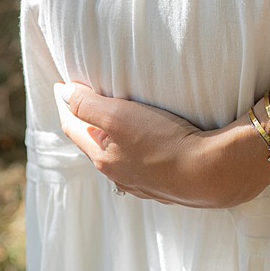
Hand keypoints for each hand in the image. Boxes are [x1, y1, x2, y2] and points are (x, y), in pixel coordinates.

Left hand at [56, 82, 269, 207]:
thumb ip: (88, 104)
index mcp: (102, 157)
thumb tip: (62, 93)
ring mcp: (141, 183)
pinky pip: (138, 165)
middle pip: (92, 143)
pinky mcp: (163, 184)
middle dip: (84, 122)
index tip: (59, 86)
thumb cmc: (163, 141)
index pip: (72, 127)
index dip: (64, 104)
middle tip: (81, 101)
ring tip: (112, 121)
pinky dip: (132, 150)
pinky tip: (143, 145)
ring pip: (116, 156)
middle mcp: (117, 175)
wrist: (210, 173)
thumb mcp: (120, 116)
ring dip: (109, 138)